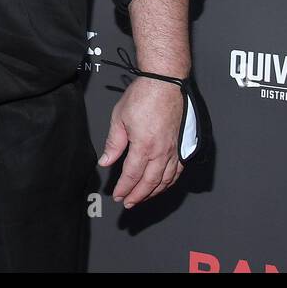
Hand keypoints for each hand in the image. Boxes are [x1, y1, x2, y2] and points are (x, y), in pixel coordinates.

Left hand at [98, 75, 184, 208]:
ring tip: (142, 198)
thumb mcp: (119, 119)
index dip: (124, 188)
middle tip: (128, 203)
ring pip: (165, 179)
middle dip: (138, 195)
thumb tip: (105, 162)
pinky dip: (169, 182)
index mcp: (144, 146)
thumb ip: (113, 144)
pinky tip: (163, 185)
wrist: (164, 84)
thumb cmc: (141, 97)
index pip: (132, 175)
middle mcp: (162, 151)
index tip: (117, 196)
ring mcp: (174, 150)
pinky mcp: (181, 146)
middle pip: (150, 182)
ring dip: (153, 192)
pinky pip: (177, 171)